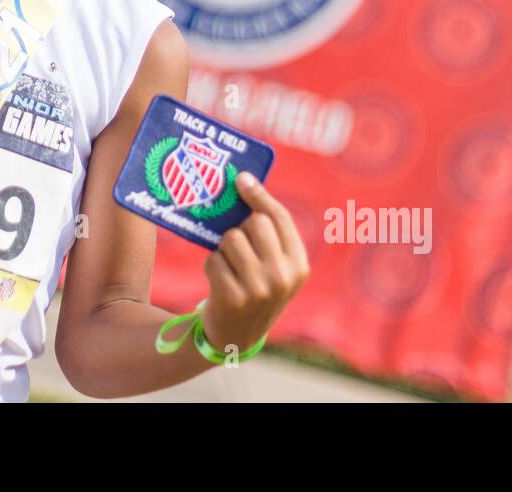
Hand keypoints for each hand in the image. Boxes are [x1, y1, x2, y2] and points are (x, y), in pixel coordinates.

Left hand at [198, 172, 308, 354]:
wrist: (235, 334)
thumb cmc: (254, 286)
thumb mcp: (273, 264)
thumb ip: (268, 232)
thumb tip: (245, 180)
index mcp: (299, 265)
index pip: (280, 217)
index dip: (259, 195)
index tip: (241, 179)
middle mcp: (283, 277)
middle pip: (254, 223)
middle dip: (240, 228)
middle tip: (238, 245)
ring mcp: (259, 289)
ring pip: (231, 239)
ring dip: (224, 248)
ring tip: (230, 266)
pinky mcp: (233, 298)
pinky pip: (213, 260)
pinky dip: (212, 266)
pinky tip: (220, 282)